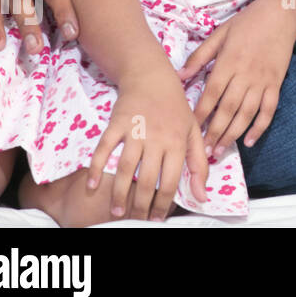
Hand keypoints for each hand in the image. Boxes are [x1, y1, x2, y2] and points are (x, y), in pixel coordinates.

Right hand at [88, 63, 208, 221]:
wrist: (152, 77)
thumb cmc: (175, 108)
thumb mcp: (193, 133)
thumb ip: (199, 165)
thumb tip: (202, 196)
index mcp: (177, 142)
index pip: (170, 181)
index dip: (163, 203)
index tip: (156, 218)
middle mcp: (157, 138)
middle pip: (146, 179)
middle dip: (140, 205)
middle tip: (136, 219)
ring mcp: (135, 130)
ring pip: (126, 168)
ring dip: (119, 194)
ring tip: (117, 212)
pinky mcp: (116, 123)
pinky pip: (104, 149)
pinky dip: (97, 168)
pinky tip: (93, 186)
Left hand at [180, 0, 295, 159]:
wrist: (281, 14)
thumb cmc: (247, 22)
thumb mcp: (220, 33)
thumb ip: (200, 56)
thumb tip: (179, 76)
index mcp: (228, 62)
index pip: (211, 94)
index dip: (200, 114)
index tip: (188, 131)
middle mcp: (245, 74)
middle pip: (228, 109)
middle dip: (214, 132)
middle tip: (203, 152)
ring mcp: (262, 80)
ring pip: (247, 113)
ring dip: (233, 134)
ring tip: (220, 150)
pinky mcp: (276, 83)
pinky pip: (269, 110)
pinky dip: (260, 127)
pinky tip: (249, 141)